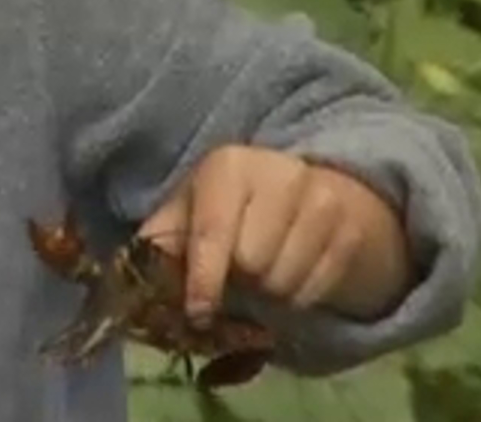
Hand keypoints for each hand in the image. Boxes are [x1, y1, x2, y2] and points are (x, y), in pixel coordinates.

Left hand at [140, 144, 412, 325]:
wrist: (300, 191)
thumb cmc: (227, 206)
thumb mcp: (187, 212)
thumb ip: (158, 246)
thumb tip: (131, 290)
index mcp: (228, 167)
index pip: (213, 233)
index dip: (204, 280)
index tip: (199, 313)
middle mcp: (281, 174)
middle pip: (253, 264)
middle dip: (239, 283)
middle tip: (236, 277)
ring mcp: (321, 200)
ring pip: (286, 282)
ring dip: (267, 294)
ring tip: (261, 274)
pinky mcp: (349, 230)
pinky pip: (316, 291)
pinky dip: (297, 298)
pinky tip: (288, 276)